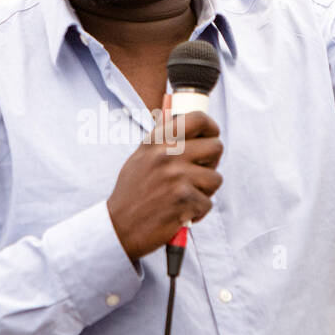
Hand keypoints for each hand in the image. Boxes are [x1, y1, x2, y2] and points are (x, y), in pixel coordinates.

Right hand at [106, 92, 223, 262]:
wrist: (119, 227)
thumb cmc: (132, 192)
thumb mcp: (141, 156)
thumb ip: (160, 135)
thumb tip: (175, 108)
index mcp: (157, 141)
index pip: (197, 118)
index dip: (211, 127)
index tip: (210, 137)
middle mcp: (166, 154)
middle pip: (216, 147)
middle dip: (212, 163)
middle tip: (197, 175)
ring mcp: (175, 176)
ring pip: (215, 178)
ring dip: (204, 192)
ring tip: (184, 197)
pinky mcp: (183, 199)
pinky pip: (208, 202)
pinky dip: (197, 212)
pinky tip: (180, 213)